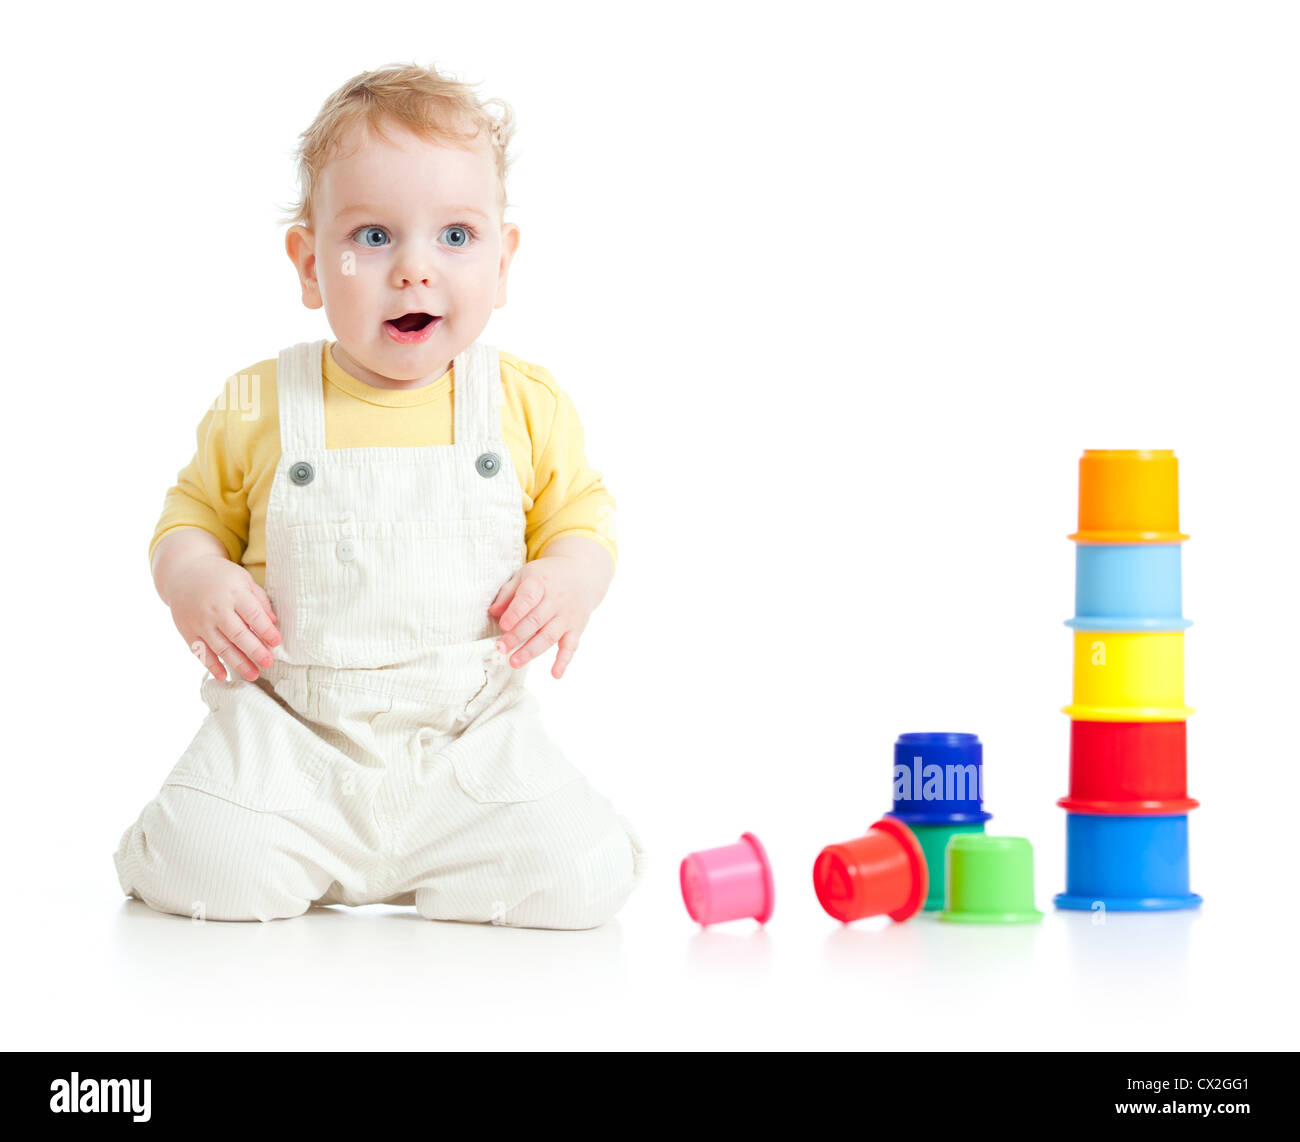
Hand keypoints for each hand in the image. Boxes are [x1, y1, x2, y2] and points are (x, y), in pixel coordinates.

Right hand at [167, 554, 280, 681]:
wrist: (184, 573)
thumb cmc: (221, 577)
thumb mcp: (243, 580)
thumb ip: (260, 600)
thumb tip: (274, 622)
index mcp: (233, 592)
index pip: (253, 615)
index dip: (266, 630)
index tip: (277, 642)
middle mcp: (215, 608)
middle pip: (238, 634)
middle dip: (255, 651)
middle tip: (268, 663)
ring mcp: (200, 621)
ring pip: (221, 647)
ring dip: (238, 663)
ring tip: (253, 674)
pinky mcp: (187, 630)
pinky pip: (201, 651)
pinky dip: (211, 666)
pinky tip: (223, 676)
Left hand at [488, 540, 612, 678]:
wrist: (582, 574)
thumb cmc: (546, 577)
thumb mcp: (526, 575)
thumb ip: (508, 593)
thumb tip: (493, 612)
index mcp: (541, 582)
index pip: (528, 598)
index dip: (516, 612)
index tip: (503, 625)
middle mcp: (557, 600)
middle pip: (536, 620)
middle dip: (517, 636)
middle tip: (500, 649)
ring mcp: (567, 616)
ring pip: (549, 636)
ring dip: (531, 651)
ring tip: (514, 662)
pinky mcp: (576, 628)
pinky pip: (570, 646)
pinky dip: (563, 661)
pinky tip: (555, 674)